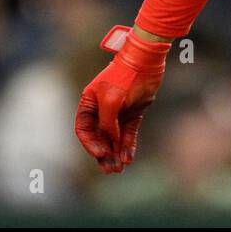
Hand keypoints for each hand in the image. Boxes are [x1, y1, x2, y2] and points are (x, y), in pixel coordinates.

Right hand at [74, 25, 170, 173]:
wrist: (146, 62)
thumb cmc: (124, 77)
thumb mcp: (111, 100)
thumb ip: (107, 122)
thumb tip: (109, 140)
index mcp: (89, 103)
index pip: (84, 129)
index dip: (90, 144)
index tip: (100, 153)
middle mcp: (101, 110)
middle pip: (99, 137)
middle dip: (104, 154)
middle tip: (110, 170)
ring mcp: (118, 112)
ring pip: (114, 138)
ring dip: (116, 154)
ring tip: (119, 169)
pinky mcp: (133, 113)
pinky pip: (129, 133)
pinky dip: (128, 145)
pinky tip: (128, 158)